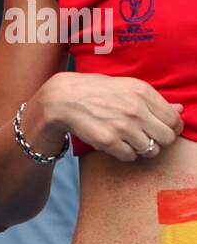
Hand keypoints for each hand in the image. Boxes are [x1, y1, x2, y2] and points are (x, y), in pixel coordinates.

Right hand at [38, 72, 183, 163]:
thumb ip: (155, 100)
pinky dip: (125, 153)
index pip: (174, 120)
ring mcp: (123, 126)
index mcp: (143, 92)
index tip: (161, 129)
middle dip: (158, 140)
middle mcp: (136, 109)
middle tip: (146, 136)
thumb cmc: (97, 91)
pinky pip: (131, 157)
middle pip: (167, 138)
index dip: (170, 128)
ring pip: (150, 150)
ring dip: (141, 148)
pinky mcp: (109, 141)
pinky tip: (116, 142)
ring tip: (128, 138)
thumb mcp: (127, 87)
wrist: (63, 98)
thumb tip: (180, 109)